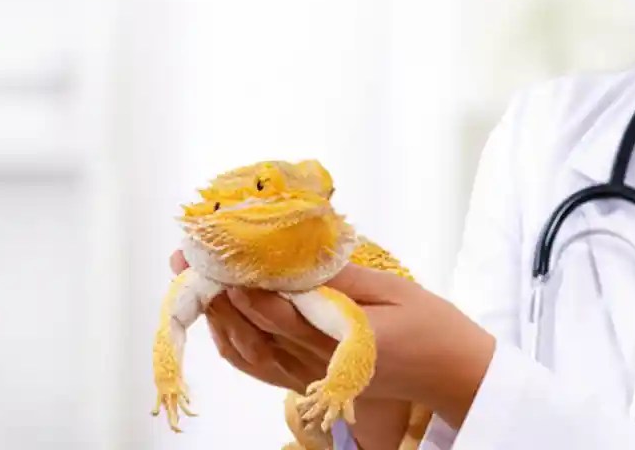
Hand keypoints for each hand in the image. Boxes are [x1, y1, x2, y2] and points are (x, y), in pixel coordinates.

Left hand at [169, 250, 494, 429]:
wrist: (450, 373)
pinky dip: (233, 344)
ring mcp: (310, 376)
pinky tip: (218, 320)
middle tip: (185, 256)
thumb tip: (301, 253)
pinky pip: (259, 368)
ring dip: (217, 315)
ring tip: (191, 281)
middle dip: (215, 289)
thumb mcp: (394, 290)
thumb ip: (345, 277)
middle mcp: (317, 362)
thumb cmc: (430, 326)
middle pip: (252, 326)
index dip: (240, 280)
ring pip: (248, 349)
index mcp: (341, 337)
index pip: (276, 309)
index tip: (215, 252)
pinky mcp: (309, 381)